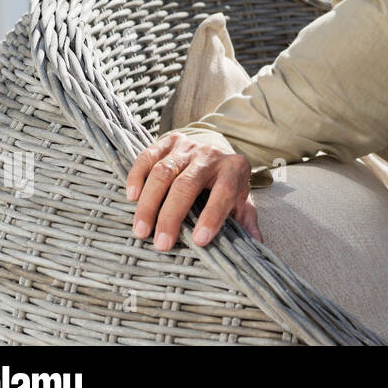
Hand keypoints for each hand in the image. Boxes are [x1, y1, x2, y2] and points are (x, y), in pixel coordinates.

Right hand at [126, 131, 263, 250]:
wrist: (216, 142)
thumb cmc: (226, 179)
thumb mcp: (241, 197)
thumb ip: (246, 220)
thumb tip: (256, 245)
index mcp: (234, 169)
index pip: (223, 193)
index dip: (212, 216)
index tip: (200, 241)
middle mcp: (210, 155)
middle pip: (187, 184)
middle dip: (172, 215)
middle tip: (161, 244)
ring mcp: (186, 147)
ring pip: (163, 172)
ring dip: (150, 203)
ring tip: (141, 230)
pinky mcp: (166, 141)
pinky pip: (147, 156)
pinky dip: (137, 176)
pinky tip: (132, 197)